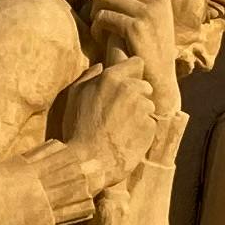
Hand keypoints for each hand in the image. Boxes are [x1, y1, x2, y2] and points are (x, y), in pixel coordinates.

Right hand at [53, 57, 166, 182]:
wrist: (89, 161)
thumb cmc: (78, 128)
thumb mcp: (74, 96)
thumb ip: (88, 77)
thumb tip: (101, 66)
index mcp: (111, 78)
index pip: (137, 62)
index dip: (134, 72)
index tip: (130, 80)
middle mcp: (131, 89)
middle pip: (144, 86)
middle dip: (136, 96)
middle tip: (120, 112)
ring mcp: (142, 108)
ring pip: (148, 105)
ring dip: (139, 113)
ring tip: (121, 128)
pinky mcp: (150, 126)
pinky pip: (149, 123)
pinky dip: (142, 129)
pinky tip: (127, 138)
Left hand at [80, 0, 177, 75]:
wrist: (158, 78)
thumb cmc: (145, 44)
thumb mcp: (147, 12)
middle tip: (98, 13)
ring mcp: (148, 10)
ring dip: (95, 13)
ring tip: (101, 28)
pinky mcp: (136, 26)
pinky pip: (103, 16)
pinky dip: (97, 28)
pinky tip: (101, 38)